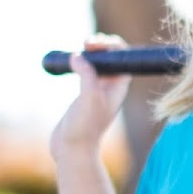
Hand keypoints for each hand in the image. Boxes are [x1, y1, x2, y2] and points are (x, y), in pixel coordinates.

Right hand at [50, 33, 132, 159]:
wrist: (72, 150)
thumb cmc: (84, 126)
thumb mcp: (88, 96)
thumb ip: (87, 74)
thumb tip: (78, 55)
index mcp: (118, 87)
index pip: (122, 58)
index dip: (111, 45)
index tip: (93, 44)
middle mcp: (110, 88)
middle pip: (111, 59)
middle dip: (100, 46)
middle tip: (86, 43)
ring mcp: (96, 92)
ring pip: (97, 66)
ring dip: (89, 54)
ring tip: (78, 50)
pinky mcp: (83, 97)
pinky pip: (85, 74)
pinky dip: (79, 65)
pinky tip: (70, 62)